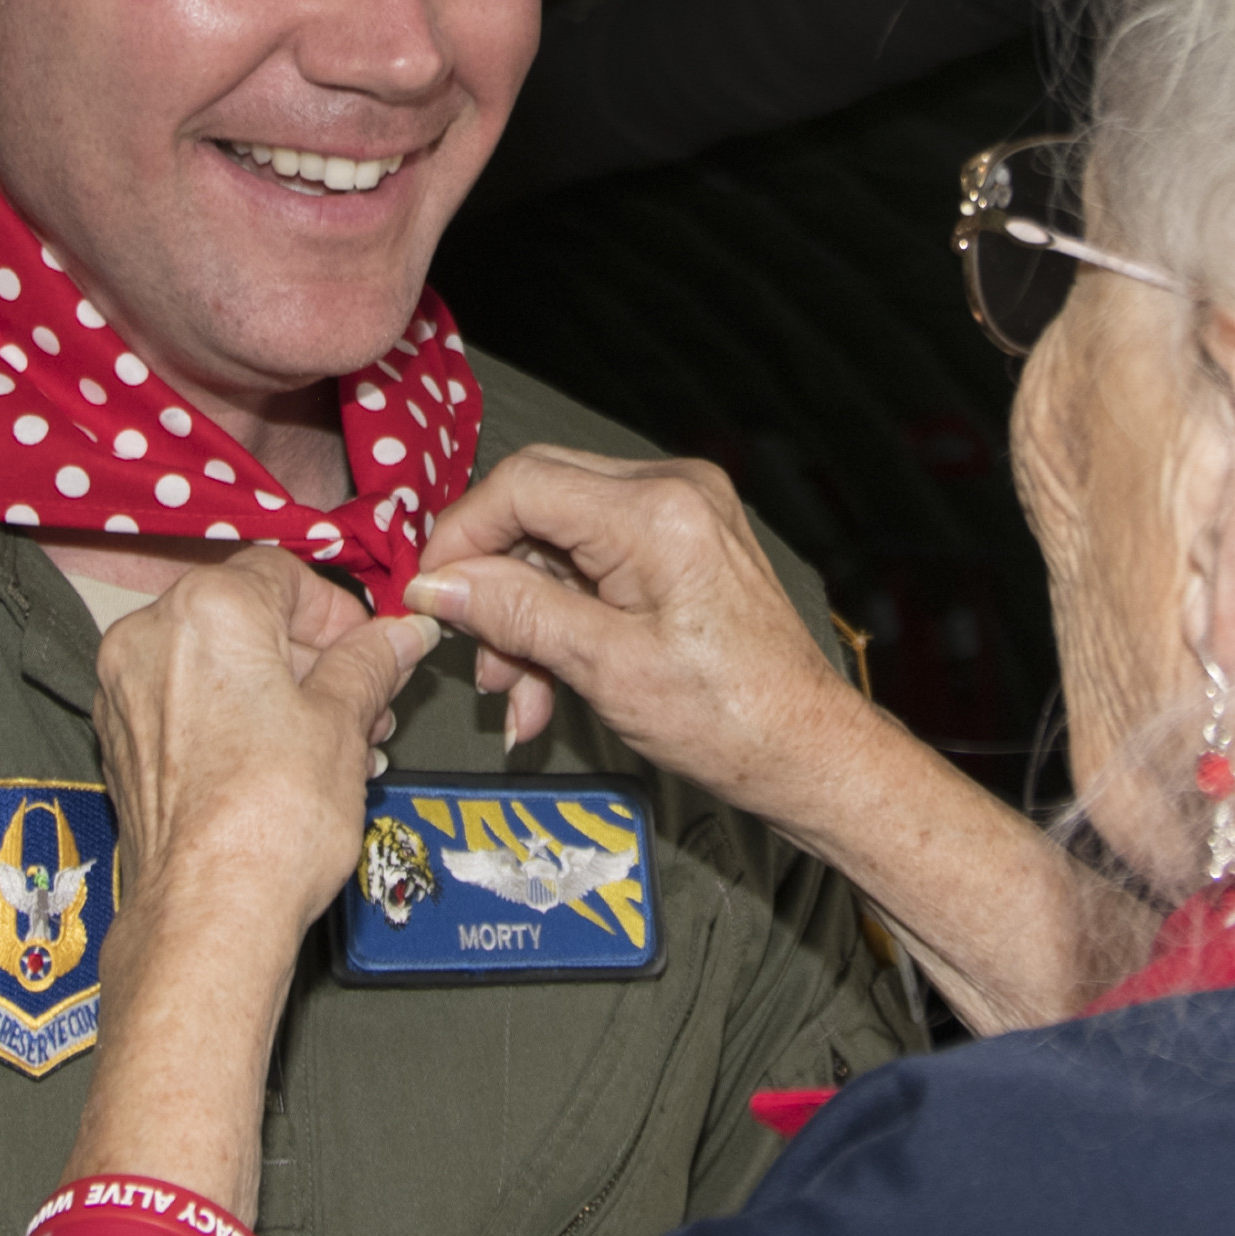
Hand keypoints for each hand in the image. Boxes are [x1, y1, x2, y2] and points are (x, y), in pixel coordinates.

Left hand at [94, 547, 438, 951]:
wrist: (208, 914)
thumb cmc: (270, 820)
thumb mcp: (344, 722)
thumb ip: (371, 663)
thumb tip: (399, 636)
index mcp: (207, 609)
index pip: (284, 574)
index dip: (339, 612)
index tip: (372, 650)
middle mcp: (150, 638)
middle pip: (246, 616)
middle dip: (313, 658)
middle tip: (364, 702)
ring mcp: (125, 693)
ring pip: (216, 663)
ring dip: (278, 691)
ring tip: (335, 743)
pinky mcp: (122, 744)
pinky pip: (186, 704)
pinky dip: (234, 719)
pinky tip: (283, 764)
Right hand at [408, 448, 864, 824]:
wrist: (806, 751)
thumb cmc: (728, 719)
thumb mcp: (604, 668)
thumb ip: (516, 613)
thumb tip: (435, 584)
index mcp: (657, 512)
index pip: (522, 484)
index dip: (461, 536)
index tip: (428, 594)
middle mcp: (672, 491)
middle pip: (537, 502)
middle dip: (493, 580)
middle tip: (470, 649)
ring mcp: (682, 513)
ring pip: (560, 539)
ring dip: (525, 612)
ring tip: (511, 693)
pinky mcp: (683, 542)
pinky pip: (595, 560)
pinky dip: (563, 615)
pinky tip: (544, 685)